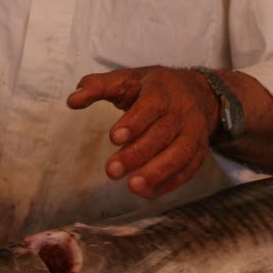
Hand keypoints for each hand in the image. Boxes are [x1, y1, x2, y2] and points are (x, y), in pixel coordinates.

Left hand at [66, 65, 217, 198]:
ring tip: (133, 187)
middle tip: (111, 171)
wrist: (200, 93)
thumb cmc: (155, 88)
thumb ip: (98, 86)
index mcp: (162, 89)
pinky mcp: (199, 151)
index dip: (134, 122)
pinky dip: (169, 184)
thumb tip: (72, 100)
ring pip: (180, 154)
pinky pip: (188, 170)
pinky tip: (146, 193)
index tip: (114, 138)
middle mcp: (182, 111)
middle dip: (138, 154)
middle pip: (162, 134)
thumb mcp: (127, 79)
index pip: (151, 105)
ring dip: (157, 172)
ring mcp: (194, 132)